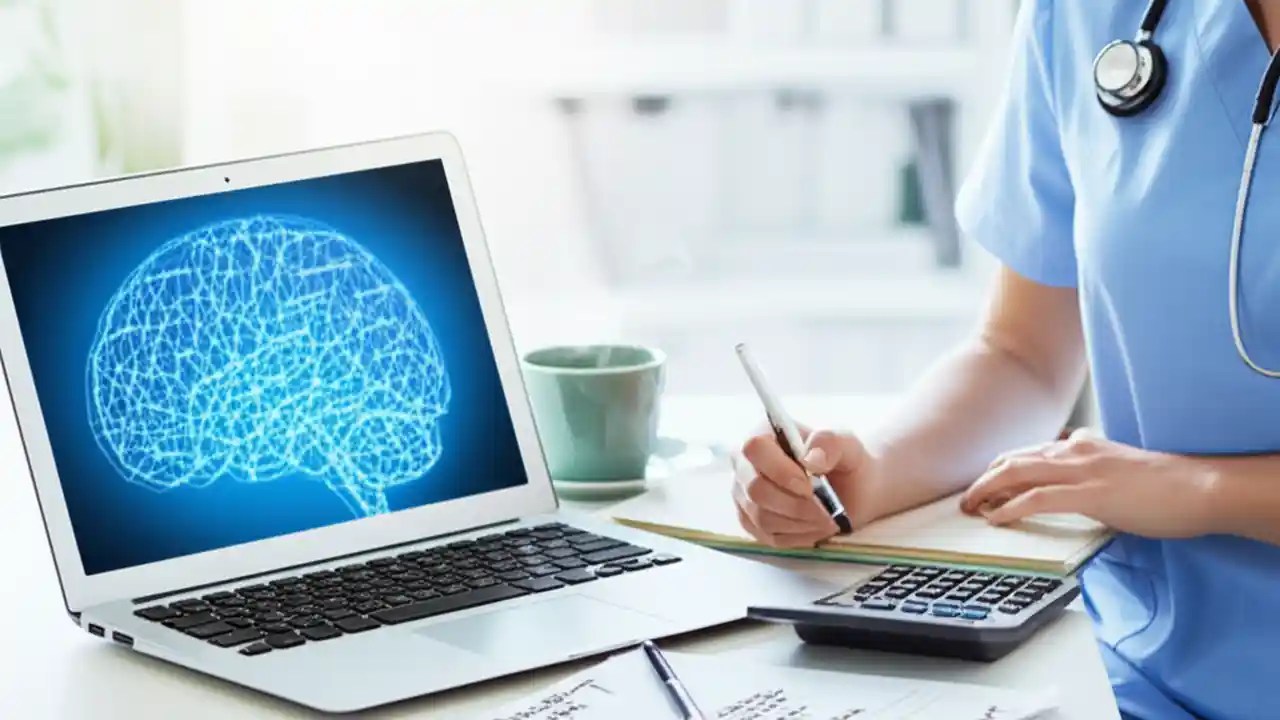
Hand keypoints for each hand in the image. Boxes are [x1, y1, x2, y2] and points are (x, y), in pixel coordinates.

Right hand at [733, 427, 878, 547]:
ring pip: (761, 517)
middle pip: (755, 489)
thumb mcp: (849, 446)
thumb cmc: (846, 464)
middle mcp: (746, 463)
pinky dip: (796, 536)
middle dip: (795, 505)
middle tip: (826, 510)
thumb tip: (810, 459)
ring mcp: (744, 494)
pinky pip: (766, 536)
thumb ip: (831, 442)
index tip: (810, 485)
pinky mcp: (750, 521)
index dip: (780, 470)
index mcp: (765, 433)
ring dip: (800, 522)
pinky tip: (815, 527)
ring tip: (826, 519)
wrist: (851, 493)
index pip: (755, 448)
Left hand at [960, 428, 1217, 537]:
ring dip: (987, 492)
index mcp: (1081, 446)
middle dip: (984, 479)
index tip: (984, 486)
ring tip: (970, 508)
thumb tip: (1077, 457)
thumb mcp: (1119, 465)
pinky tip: (996, 519)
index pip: (1028, 454)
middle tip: (966, 500)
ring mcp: (1080, 472)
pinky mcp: (1089, 494)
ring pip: (1017, 474)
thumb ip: (1094, 461)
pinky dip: (1011, 508)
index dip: (1000, 469)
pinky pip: (1037, 499)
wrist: (1198, 487)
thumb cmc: (1165, 483)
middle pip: (1012, 460)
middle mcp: (1074, 453)